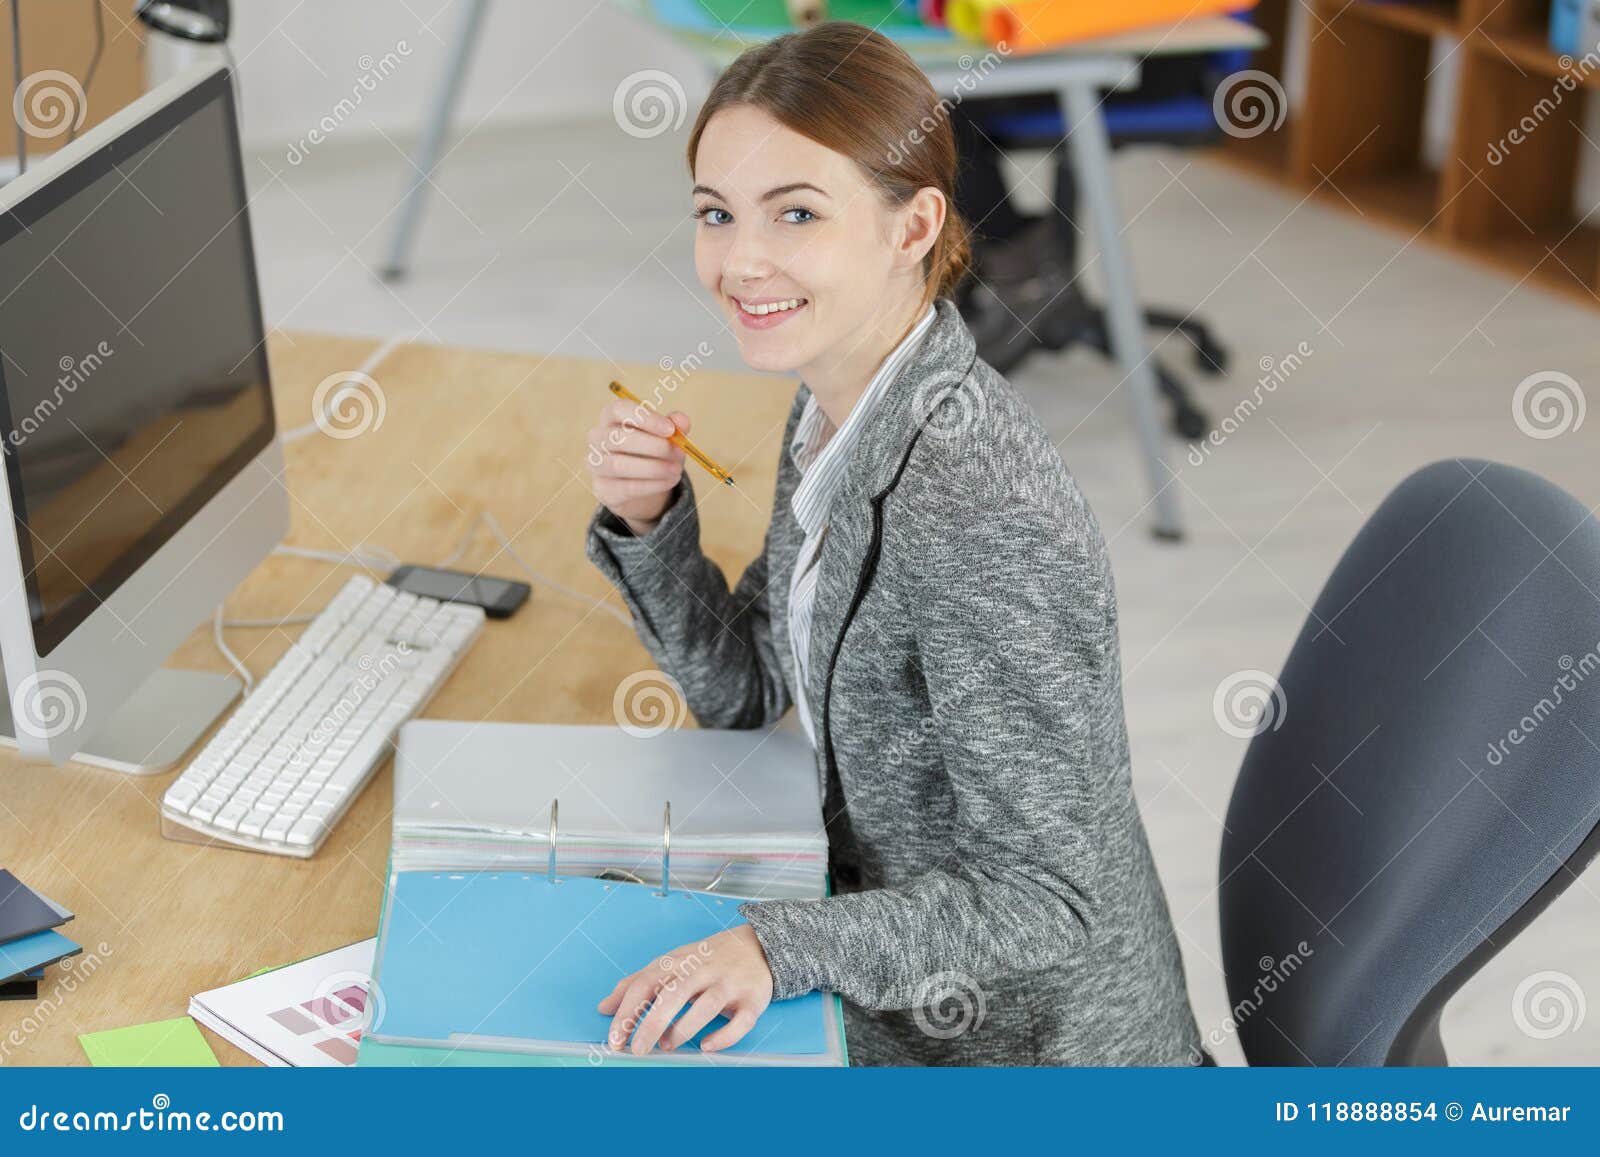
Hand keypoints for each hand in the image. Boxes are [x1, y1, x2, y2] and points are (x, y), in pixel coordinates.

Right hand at [585, 398, 691, 536]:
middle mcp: (597, 437)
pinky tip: (669, 481)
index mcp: (611, 416)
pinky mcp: (602, 488)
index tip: (670, 430)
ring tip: (676, 469)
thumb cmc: (652, 450)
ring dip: (653, 468)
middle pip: (618, 438)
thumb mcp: (666, 435)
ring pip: (618, 465)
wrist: (641, 484)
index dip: (645, 418)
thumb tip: (681, 421)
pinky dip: (651, 485)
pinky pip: (625, 487)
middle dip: (653, 446)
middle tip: (678, 452)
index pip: (619, 410)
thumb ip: (674, 425)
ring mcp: (596, 464)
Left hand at [596, 926, 773, 1054]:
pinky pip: (740, 1021)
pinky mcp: (752, 1000)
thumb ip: (636, 984)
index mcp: (678, 963)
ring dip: (683, 1029)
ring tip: (668, 1046)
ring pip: (706, 1006)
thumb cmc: (707, 959)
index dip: (628, 1012)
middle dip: (653, 1024)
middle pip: (674, 995)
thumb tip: (604, 1007)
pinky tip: (707, 1046)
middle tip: (638, 1049)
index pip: (646, 984)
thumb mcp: (669, 964)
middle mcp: (702, 971)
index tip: (615, 1038)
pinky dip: (724, 1036)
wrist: (757, 946)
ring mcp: (729, 985)